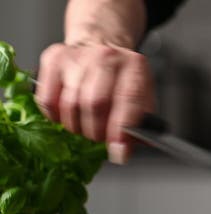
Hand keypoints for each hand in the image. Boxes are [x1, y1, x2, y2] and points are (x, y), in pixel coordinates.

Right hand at [36, 42, 154, 163]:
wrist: (102, 46)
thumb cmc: (123, 77)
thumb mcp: (144, 95)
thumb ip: (142, 121)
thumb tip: (135, 145)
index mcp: (134, 66)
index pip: (128, 101)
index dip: (121, 131)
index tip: (118, 152)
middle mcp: (106, 57)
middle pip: (94, 104)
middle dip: (97, 132)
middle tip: (100, 138)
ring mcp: (78, 57)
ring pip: (70, 105)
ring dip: (77, 127)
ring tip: (86, 127)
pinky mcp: (53, 60)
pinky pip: (47, 100)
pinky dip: (56, 117)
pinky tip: (68, 116)